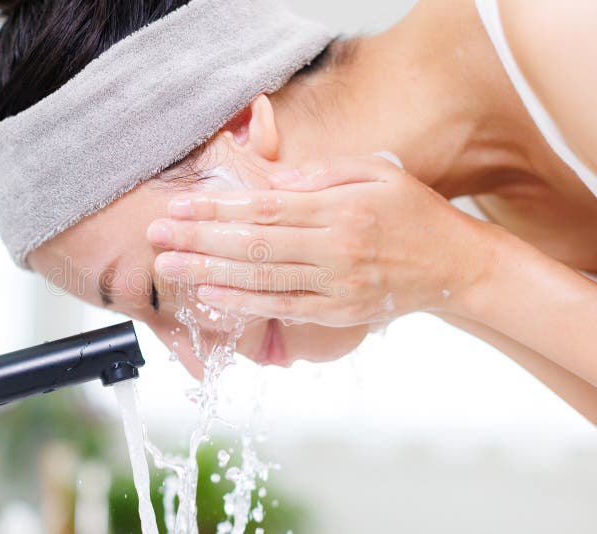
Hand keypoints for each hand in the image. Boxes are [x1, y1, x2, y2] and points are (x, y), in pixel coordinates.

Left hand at [147, 156, 494, 326]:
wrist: (456, 265)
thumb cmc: (412, 211)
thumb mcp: (376, 173)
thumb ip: (323, 172)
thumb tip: (271, 178)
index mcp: (341, 208)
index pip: (266, 206)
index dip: (218, 207)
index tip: (178, 206)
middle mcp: (336, 247)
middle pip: (255, 244)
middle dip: (200, 239)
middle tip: (156, 236)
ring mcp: (337, 284)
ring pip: (264, 279)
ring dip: (211, 272)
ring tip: (170, 267)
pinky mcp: (339, 311)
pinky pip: (285, 308)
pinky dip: (245, 304)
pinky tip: (211, 295)